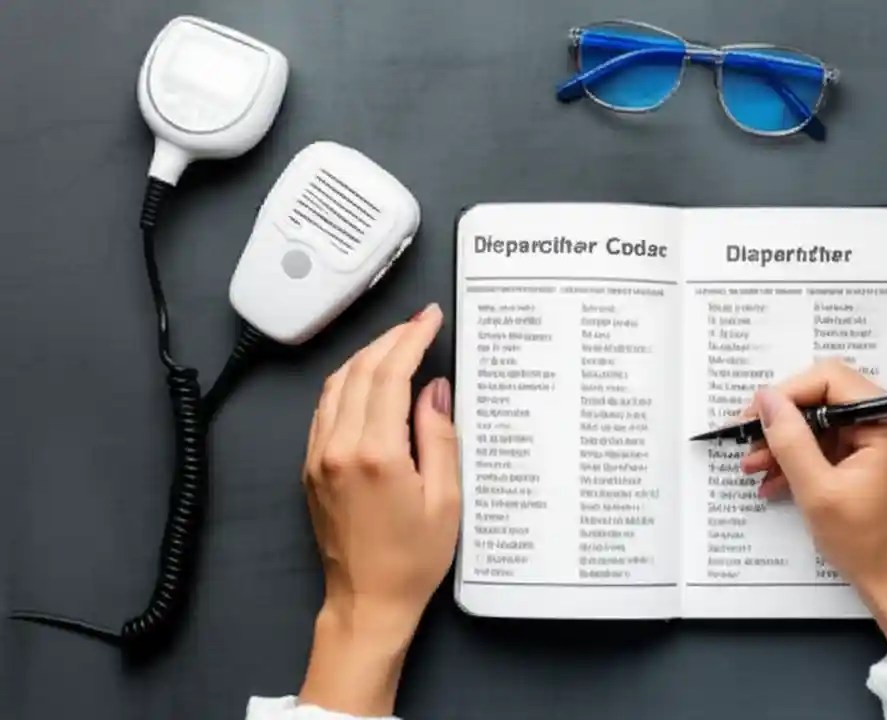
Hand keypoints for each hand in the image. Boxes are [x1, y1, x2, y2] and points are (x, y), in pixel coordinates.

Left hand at [297, 304, 459, 715]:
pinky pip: (325, 409)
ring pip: (336, 385)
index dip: (411, 338)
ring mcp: (318, 457)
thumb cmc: (413, 559)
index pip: (391, 375)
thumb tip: (434, 388)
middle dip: (390, 339)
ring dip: (366, 357)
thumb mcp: (446, 498)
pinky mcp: (310, 468)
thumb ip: (438, 435)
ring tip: (397, 344)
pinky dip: (347, 383)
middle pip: (360, 371)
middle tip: (418, 323)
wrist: (367, 601)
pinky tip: (368, 380)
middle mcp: (339, 448)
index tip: (429, 318)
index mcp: (376, 453)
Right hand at [741, 360, 886, 652]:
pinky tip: (775, 478)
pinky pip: (833, 441)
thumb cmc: (867, 544)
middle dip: (783, 422)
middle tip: (749, 441)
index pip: (831, 379)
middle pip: (826, 396)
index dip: (786, 394)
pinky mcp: (877, 454)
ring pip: (824, 420)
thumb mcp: (817, 491)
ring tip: (754, 465)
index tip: (753, 416)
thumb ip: (790, 440)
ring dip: (787, 442)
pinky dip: (804, 456)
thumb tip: (765, 399)